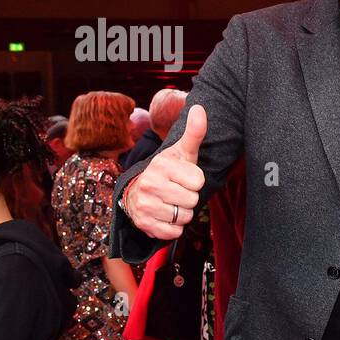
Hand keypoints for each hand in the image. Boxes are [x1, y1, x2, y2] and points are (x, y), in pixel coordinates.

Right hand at [124, 104, 206, 240]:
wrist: (139, 192)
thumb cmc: (168, 171)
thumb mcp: (182, 152)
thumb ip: (194, 132)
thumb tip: (201, 108)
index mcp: (161, 165)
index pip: (199, 181)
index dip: (195, 181)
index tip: (183, 177)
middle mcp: (149, 183)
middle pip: (193, 200)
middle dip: (189, 198)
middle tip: (177, 191)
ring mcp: (145, 205)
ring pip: (185, 217)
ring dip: (183, 213)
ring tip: (171, 203)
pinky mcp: (144, 224)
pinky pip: (175, 232)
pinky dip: (174, 227)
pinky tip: (165, 215)